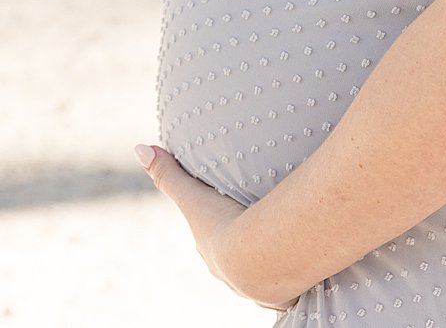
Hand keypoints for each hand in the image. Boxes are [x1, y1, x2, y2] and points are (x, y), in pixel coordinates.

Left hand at [135, 144, 300, 311]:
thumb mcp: (192, 195)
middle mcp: (232, 276)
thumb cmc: (224, 225)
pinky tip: (306, 263)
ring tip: (289, 241)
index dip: (222, 228)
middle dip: (249, 245)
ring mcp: (258, 289)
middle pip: (239, 260)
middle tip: (265, 223)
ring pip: (266, 274)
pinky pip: (290, 288)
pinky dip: (296, 275)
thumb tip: (139, 148)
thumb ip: (168, 173)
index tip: (234, 214)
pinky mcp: (283, 296)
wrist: (260, 256)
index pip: (214, 241)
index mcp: (214, 254)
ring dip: (274, 260)